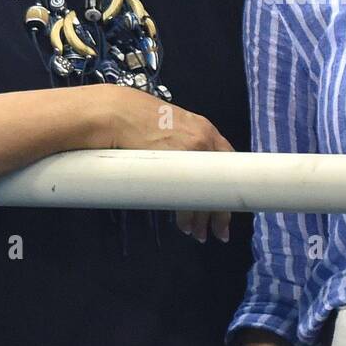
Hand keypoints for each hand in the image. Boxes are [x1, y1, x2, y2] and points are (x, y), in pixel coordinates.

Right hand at [94, 87, 233, 242]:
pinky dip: (187, 215)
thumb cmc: (136, 119)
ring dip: (203, 218)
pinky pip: (187, 199)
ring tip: (198, 232)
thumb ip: (183, 143)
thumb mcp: (170, 125)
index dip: (228, 186)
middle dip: (221, 212)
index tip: (227, 203)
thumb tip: (186, 168)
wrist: (116, 113)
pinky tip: (185, 224)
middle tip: (220, 230)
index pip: (228, 161)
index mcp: (204, 129)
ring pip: (206, 195)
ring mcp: (190, 153)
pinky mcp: (173, 168)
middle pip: (222, 183)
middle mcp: (203, 140)